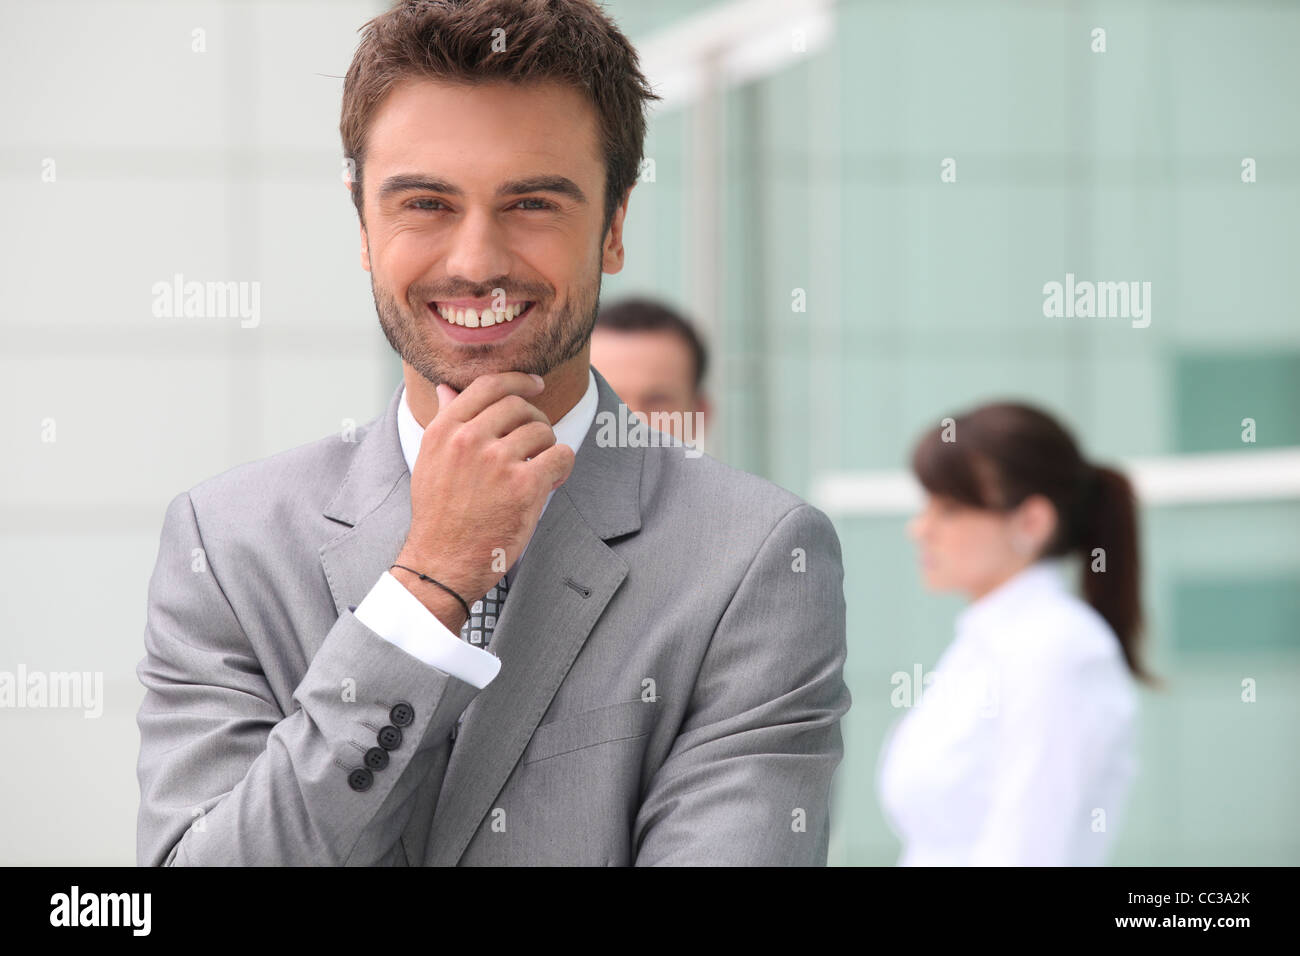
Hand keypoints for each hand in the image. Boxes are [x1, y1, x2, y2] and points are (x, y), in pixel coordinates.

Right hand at [393, 372, 575, 630]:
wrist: (442, 562)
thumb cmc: (439, 514)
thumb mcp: (430, 460)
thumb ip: (445, 420)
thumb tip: (445, 388)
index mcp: (445, 429)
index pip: (489, 385)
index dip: (519, 380)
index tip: (536, 384)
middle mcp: (469, 439)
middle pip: (521, 406)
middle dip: (535, 422)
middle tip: (536, 445)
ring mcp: (498, 461)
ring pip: (543, 432)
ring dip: (547, 449)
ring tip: (537, 471)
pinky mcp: (524, 486)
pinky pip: (561, 456)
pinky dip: (562, 467)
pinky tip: (551, 481)